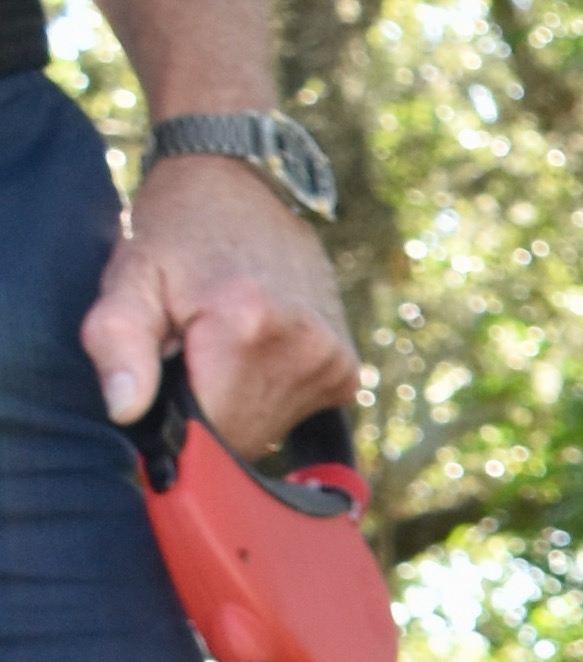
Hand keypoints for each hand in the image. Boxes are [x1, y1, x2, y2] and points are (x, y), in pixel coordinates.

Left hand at [81, 155, 357, 447]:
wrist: (242, 185)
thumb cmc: (176, 231)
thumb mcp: (129, 277)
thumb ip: (117, 344)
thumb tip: (126, 411)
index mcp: (245, 325)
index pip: (209, 431)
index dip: (176, 423)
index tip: (162, 383)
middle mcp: (305, 347)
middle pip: (243, 437)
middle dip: (208, 411)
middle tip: (190, 353)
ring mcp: (334, 360)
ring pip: (268, 430)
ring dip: (237, 404)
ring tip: (222, 346)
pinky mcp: (347, 370)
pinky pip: (295, 412)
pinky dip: (267, 394)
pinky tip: (255, 349)